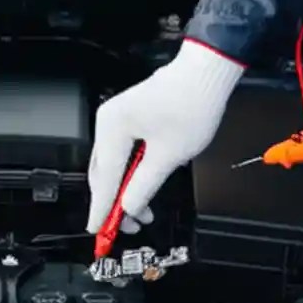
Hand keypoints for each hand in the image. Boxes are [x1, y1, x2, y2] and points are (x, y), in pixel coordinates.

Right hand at [86, 39, 243, 232]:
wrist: (206, 74)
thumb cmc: (191, 104)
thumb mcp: (169, 156)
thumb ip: (145, 186)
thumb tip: (130, 207)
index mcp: (113, 128)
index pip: (105, 179)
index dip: (102, 208)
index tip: (97, 229)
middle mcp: (108, 121)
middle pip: (103, 173)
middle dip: (114, 202)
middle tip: (128, 225)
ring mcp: (116, 118)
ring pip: (112, 165)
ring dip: (123, 189)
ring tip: (140, 211)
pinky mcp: (128, 119)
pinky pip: (120, 152)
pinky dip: (128, 173)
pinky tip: (139, 188)